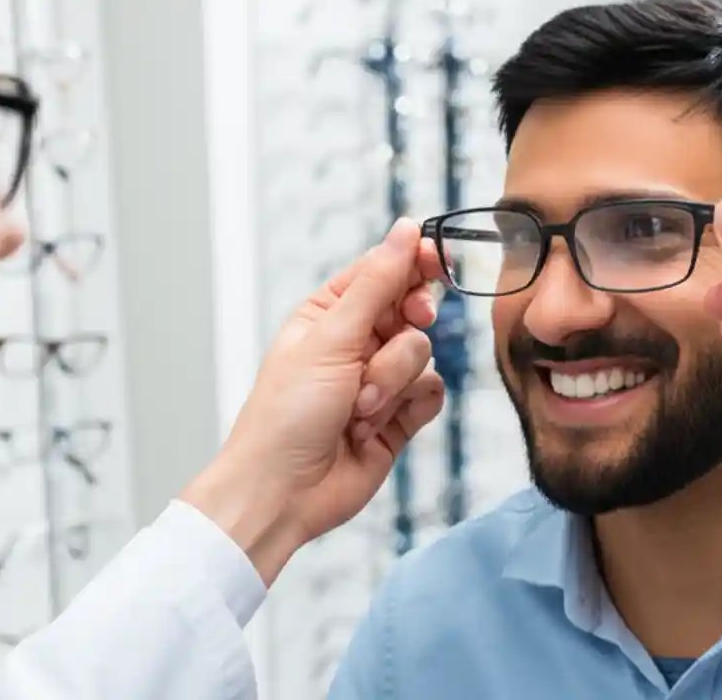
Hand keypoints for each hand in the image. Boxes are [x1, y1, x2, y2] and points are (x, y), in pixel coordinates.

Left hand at [181, 219, 445, 583]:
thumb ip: (376, 284)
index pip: (382, 272)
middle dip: (405, 329)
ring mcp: (378, 381)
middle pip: (410, 312)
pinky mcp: (397, 418)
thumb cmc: (287, 414)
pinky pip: (432, 393)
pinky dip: (410, 407)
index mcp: (328, 315)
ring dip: (393, 381)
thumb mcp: (331, 338)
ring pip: (423, 355)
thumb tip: (405, 229)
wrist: (284, 491)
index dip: (412, 263)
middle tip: (407, 325)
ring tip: (358, 409)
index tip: (437, 258)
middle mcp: (355, 344)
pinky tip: (378, 425)